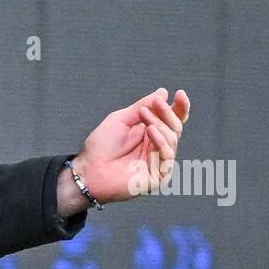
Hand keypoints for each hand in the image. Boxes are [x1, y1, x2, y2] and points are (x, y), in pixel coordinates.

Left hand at [69, 88, 190, 205]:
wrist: (88, 170)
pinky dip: (161, 141)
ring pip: (172, 139)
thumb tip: (163, 92)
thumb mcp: (120, 120)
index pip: (173, 121)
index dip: (180, 108)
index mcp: (150, 135)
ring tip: (144, 115)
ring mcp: (159, 163)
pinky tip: (151, 131)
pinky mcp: (158, 177)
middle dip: (167, 113)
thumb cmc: (100, 148)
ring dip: (160, 124)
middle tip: (155, 104)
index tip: (180, 93)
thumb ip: (141, 106)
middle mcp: (157, 148)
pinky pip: (167, 156)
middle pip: (175, 127)